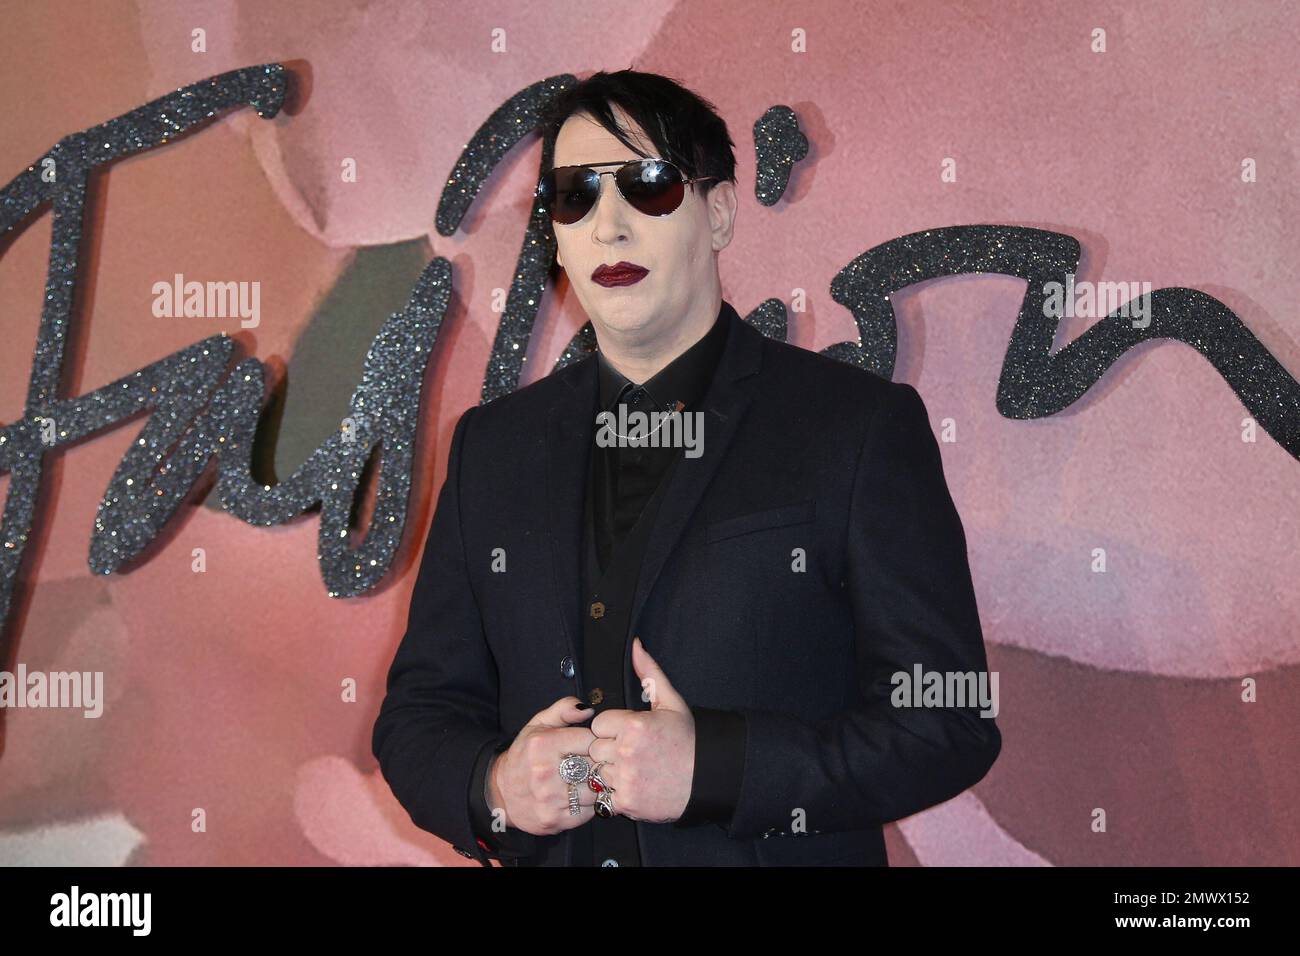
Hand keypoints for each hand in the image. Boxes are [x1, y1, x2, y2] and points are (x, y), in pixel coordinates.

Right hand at [488, 696, 597, 835]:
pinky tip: (578, 796)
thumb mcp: (539, 724)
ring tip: (586, 780)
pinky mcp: (555, 820)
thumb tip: (588, 709)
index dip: (596, 742)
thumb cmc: (525, 755)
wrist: (501, 793)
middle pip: (596, 765)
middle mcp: (545, 772)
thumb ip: (564, 709)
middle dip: (599, 764)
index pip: (591, 740)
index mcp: (543, 744)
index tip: (590, 746)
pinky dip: (589, 804)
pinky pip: (589, 811)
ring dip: (596, 785)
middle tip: (593, 764)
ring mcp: (550, 799)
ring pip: (595, 790)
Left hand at [588, 637, 694, 823]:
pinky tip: (635, 785)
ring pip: (598, 772)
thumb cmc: (689, 740)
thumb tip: (635, 644)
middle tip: (631, 752)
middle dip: (608, 749)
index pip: (599, 723)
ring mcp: (626, 779)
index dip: (612, 728)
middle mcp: (627, 752)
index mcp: (635, 725)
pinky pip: (604, 796)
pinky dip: (615, 794)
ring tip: (634, 769)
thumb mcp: (672, 702)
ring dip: (610, 772)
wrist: (707, 780)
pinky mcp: (627, 803)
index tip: (629, 733)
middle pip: (595, 747)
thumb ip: (649, 672)